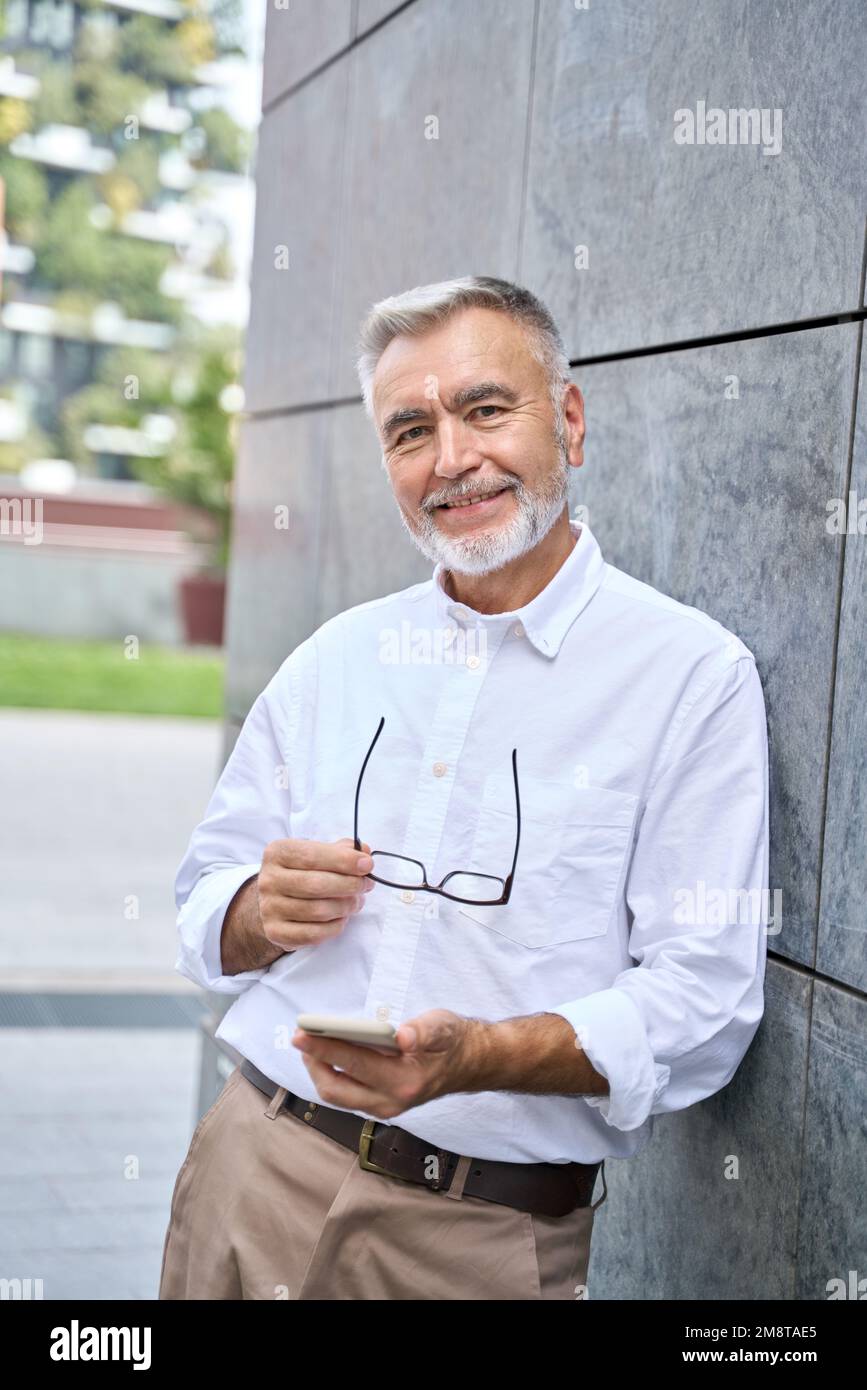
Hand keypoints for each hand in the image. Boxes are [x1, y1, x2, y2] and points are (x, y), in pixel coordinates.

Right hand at [256, 836, 375, 952]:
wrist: (277, 900)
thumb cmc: (304, 873)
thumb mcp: (319, 854)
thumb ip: (342, 851)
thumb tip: (365, 853)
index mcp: (277, 853)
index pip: (312, 856)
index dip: (343, 860)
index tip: (367, 864)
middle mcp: (268, 880)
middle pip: (316, 885)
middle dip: (349, 885)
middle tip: (365, 885)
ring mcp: (269, 908)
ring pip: (317, 911)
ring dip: (345, 907)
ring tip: (356, 902)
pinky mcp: (275, 932)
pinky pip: (313, 934)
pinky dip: (335, 927)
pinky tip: (341, 918)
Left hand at [292, 1008, 479, 1119]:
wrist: (467, 1064)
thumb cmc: (450, 1040)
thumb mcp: (442, 1027)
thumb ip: (423, 1031)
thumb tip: (403, 1036)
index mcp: (405, 1082)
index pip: (354, 1064)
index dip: (323, 1048)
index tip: (301, 1033)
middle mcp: (390, 1102)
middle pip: (335, 1089)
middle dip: (312, 1063)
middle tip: (300, 1036)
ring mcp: (383, 1108)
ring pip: (336, 1096)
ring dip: (318, 1070)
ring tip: (309, 1044)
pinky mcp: (379, 1105)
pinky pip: (344, 1095)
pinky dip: (330, 1075)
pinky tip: (326, 1055)